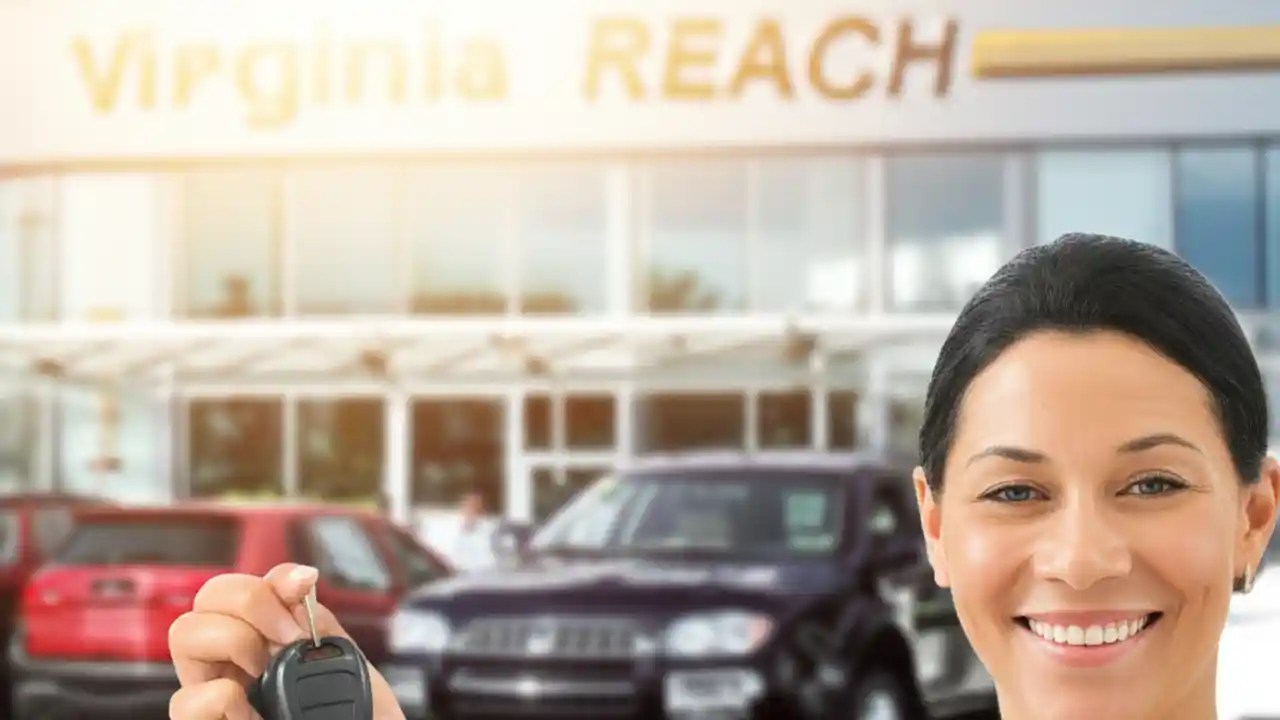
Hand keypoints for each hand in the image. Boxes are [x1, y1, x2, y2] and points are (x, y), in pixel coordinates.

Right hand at [168, 563, 405, 718]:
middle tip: (290, 636)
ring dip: (233, 638)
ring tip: (266, 670)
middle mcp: (230, 661)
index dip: (270, 578)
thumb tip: (299, 579)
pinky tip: (251, 711)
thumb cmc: (351, 712)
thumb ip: (316, 620)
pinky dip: (219, 696)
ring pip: (185, 634)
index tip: (305, 584)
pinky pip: (184, 702)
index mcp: (261, 638)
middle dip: (250, 601)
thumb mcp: (339, 659)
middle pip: (207, 598)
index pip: (245, 585)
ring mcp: (212, 695)